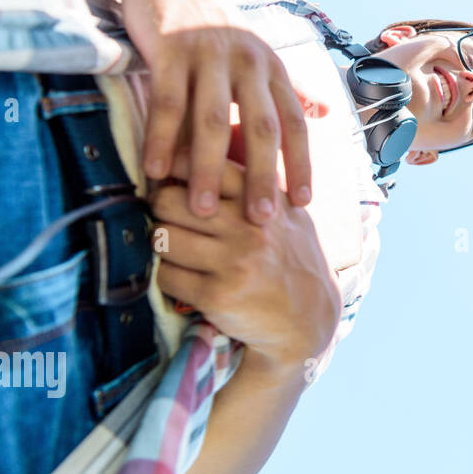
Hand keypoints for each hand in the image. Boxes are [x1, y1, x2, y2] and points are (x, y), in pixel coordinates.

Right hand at [121, 0, 311, 222]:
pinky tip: (155, 172)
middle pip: (261, 128)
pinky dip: (160, 139)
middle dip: (262, 177)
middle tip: (259, 221)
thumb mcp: (258, 53)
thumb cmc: (213, 24)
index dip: (301, 164)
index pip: (295, 124)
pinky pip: (166, 102)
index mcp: (272, 68)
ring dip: (207, 169)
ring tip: (202, 210)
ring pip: (212, 121)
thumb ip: (291, 87)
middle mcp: (249, 62)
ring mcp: (210, 55)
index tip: (303, 204)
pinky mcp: (170, 50)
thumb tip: (327, 115)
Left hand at [151, 154, 340, 369]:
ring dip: (162, 245)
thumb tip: (200, 155)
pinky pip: (166, 276)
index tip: (167, 176)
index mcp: (265, 199)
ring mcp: (234, 260)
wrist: (311, 318)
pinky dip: (167, 277)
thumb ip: (254, 186)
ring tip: (178, 250)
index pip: (205, 165)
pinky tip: (186, 278)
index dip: (175, 166)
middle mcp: (250, 225)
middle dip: (161, 210)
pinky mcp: (218, 294)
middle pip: (169, 200)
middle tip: (169, 219)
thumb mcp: (287, 215)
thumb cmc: (292, 260)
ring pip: (162, 237)